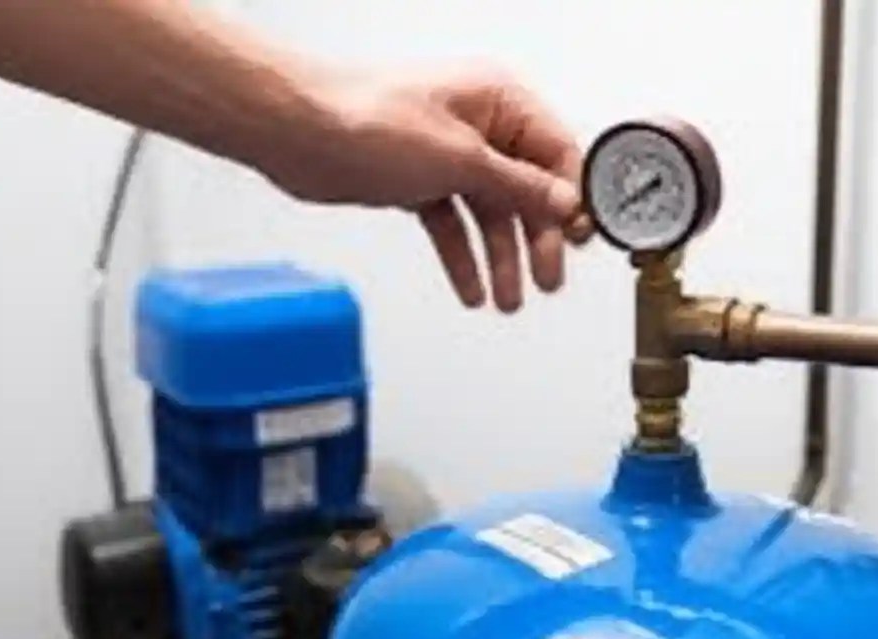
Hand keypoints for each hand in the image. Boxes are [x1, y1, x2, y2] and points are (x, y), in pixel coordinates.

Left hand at [260, 62, 591, 312]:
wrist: (300, 133)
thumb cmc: (367, 121)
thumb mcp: (462, 159)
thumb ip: (520, 186)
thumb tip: (564, 203)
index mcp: (499, 100)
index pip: (556, 152)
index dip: (570, 199)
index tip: (578, 238)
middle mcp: (478, 124)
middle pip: (526, 190)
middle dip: (536, 239)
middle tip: (546, 279)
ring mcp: (448, 154)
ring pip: (490, 213)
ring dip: (501, 258)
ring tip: (509, 299)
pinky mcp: (420, 181)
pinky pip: (455, 223)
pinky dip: (463, 256)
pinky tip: (472, 287)